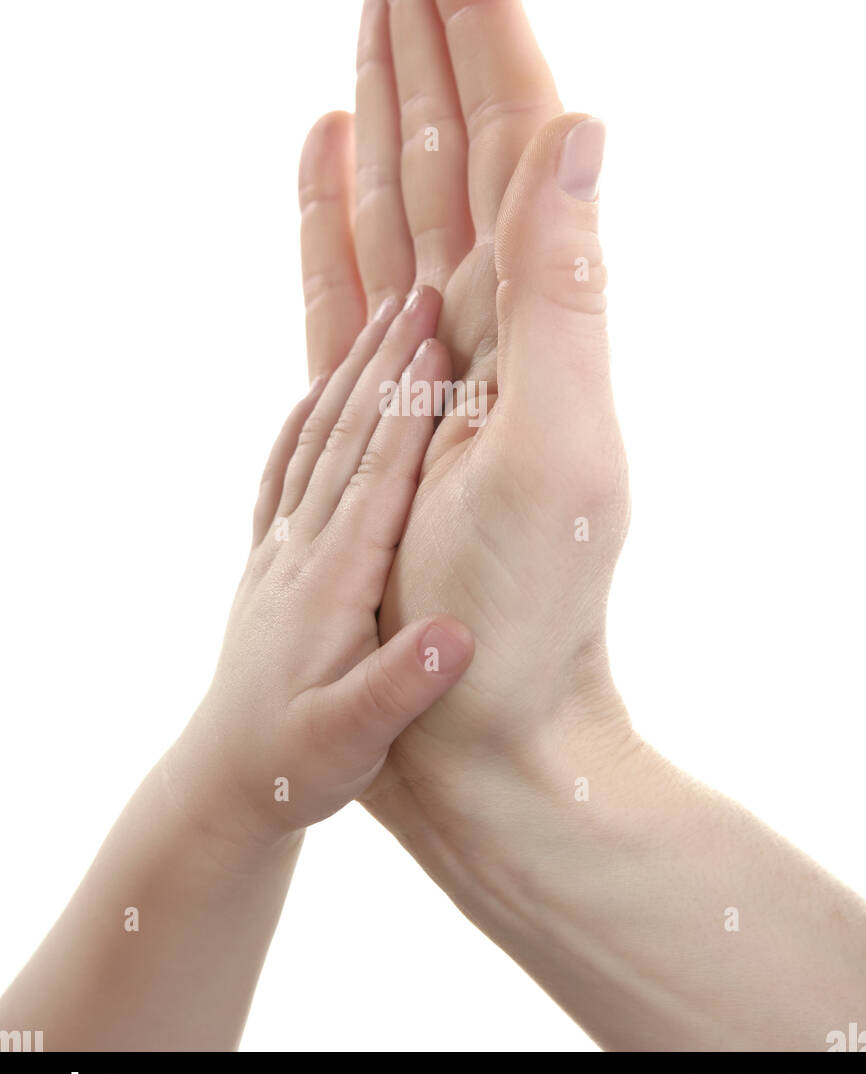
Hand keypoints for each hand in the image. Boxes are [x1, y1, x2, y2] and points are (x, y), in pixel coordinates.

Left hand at [168, 287, 473, 846]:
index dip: (407, 410)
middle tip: (420, 291)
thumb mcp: (349, 745)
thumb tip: (454, 634)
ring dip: (350, 373)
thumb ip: (398, 689)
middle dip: (384, 363)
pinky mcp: (272, 561)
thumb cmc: (296, 767)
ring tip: (382, 314)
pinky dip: (303, 420)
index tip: (437, 343)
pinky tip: (315, 388)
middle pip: (347, 438)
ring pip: (316, 441)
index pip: (376, 479)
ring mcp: (280, 551)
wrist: (226, 782)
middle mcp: (302, 551)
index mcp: (332, 584)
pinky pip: (284, 473)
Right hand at [298, 0, 631, 852]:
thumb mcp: (562, 450)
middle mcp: (485, 312)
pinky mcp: (375, 398)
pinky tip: (328, 141)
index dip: (483, 15)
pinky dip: (334, 197)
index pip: (510, 126)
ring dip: (389, 82)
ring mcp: (428, 350)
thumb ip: (568, 289)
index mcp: (533, 308)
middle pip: (455, 129)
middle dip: (433, 16)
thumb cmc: (527, 616)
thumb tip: (578, 127)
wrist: (482, 728)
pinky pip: (347, 269)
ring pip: (403, 183)